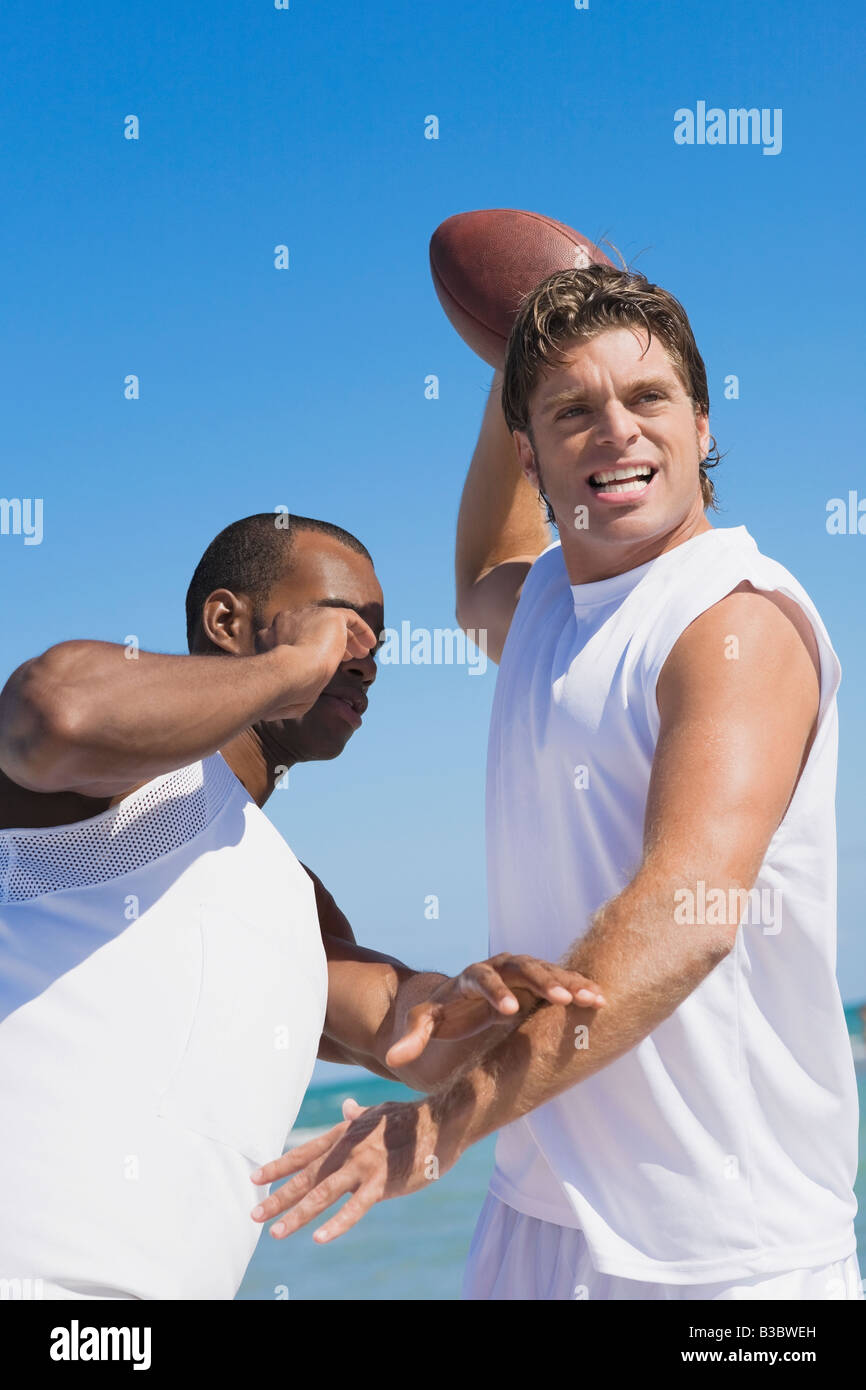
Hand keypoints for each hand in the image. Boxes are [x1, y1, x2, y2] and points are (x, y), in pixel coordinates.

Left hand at [250, 1096, 451, 1244]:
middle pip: (306, 1176)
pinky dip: (337, 1223)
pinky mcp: (382, 1182)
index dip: (279, 1167)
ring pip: (322, 1193)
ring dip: (297, 1214)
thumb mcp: (379, 1113)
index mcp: (344, 1134)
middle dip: (278, 1196)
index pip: (304, 1153)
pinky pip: (355, 1207)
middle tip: (253, 1215)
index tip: (255, 1179)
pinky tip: (319, 1238)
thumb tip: (346, 1106)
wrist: (441, 1121)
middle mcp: (347, 1149)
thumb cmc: (411, 1118)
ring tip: (275, 1232)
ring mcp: (363, 1166)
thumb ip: (358, 1116)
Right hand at [255, 606, 376, 718]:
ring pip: (332, 622)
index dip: (311, 648)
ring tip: (361, 653)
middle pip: (314, 627)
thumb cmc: (282, 689)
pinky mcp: (329, 616)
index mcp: (272, 636)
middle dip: (330, 641)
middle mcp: (288, 621)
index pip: (295, 636)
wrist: (285, 672)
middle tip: (345, 657)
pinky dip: (362, 629)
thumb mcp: (281, 688)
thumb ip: (288, 687)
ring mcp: (308, 616)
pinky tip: (371, 644)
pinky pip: (350, 618)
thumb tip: (289, 705)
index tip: (323, 663)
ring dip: (348, 637)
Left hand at [385, 952, 605, 1069]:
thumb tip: (394, 1060)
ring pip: (546, 971)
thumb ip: (412, 1038)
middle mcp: (499, 968)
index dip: (495, 991)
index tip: (510, 1008)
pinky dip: (578, 988)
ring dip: (569, 983)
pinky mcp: (538, 983)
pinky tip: (600, 1000)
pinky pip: (561, 982)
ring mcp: (521, 973)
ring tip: (594, 998)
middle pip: (522, 967)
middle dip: (543, 981)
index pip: (482, 978)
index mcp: (470, 976)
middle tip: (564, 998)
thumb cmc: (441, 1014)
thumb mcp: (424, 1024)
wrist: (457, 999)